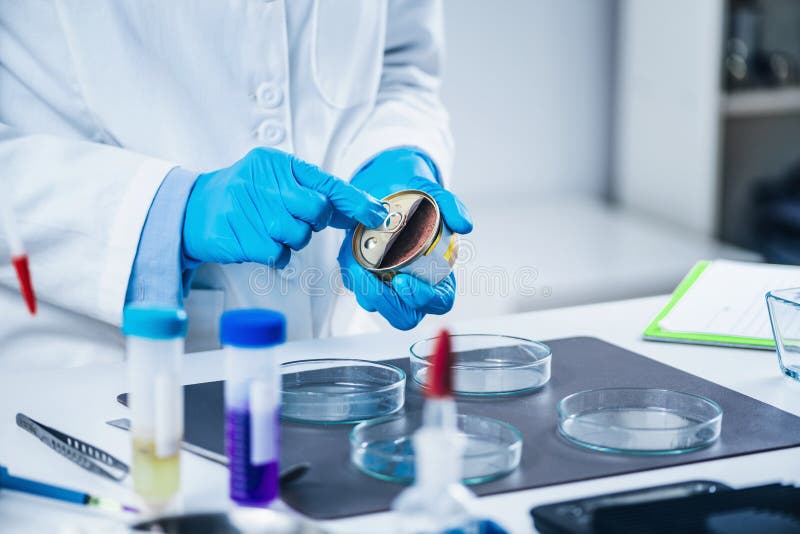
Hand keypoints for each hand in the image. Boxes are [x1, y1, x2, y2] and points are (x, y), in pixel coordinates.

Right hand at [183, 148, 386, 266]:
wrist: (194, 208)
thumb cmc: (247, 195)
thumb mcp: (279, 182)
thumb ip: (318, 194)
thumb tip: (363, 211)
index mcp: (277, 163)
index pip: (326, 182)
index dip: (356, 201)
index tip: (378, 214)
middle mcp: (261, 180)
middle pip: (315, 210)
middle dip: (311, 222)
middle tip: (292, 218)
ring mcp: (244, 206)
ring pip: (296, 237)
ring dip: (289, 240)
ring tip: (267, 228)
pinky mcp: (233, 234)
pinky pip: (275, 254)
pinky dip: (273, 254)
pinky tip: (256, 241)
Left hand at [337, 148, 472, 329]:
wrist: (387, 188)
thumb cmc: (414, 197)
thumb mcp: (433, 193)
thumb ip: (452, 205)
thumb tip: (465, 226)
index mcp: (440, 276)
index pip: (439, 301)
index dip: (424, 299)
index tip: (404, 281)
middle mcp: (415, 286)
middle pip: (406, 316)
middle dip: (390, 304)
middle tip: (375, 281)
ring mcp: (389, 286)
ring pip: (378, 307)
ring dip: (367, 292)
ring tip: (359, 268)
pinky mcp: (365, 279)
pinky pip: (358, 289)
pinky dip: (354, 278)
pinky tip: (353, 260)